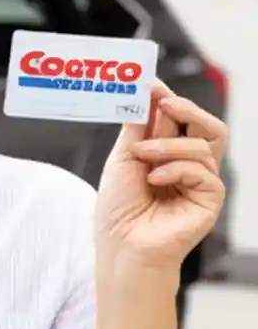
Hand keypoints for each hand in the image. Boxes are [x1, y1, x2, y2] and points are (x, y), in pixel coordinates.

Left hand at [95, 80, 228, 270]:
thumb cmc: (119, 208)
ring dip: (168, 145)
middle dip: (187, 108)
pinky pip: (204, 171)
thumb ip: (137, 127)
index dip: (169, 99)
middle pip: (207, 126)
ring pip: (204, 145)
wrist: (121, 245)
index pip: (179, 120)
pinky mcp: (210, 200)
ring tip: (142, 155)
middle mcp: (188, 165)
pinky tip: (156, 179)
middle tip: (165, 104)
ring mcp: (201, 182)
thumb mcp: (124, 158)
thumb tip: (144, 91)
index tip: (152, 83)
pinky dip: (177, 169)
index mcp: (167, 154)